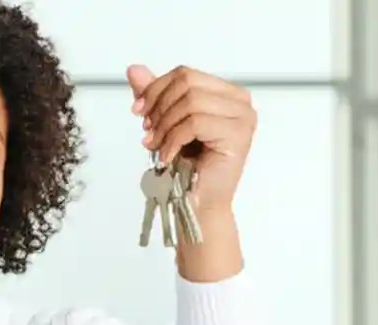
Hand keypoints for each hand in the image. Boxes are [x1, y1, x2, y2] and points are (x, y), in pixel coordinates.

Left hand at [127, 64, 257, 211]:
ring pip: (191, 102)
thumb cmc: (187, 166)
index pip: (185, 74)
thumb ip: (154, 95)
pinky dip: (173, 140)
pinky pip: (195, 123)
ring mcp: (243, 117)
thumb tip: (134, 69)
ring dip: (165, 126)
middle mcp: (239, 101)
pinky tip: (168, 157)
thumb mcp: (165, 123)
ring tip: (156, 146)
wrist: (197, 202)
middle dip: (159, 108)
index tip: (138, 111)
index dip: (156, 89)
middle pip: (187, 83)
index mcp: (225, 93)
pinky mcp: (239, 135)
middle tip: (148, 132)